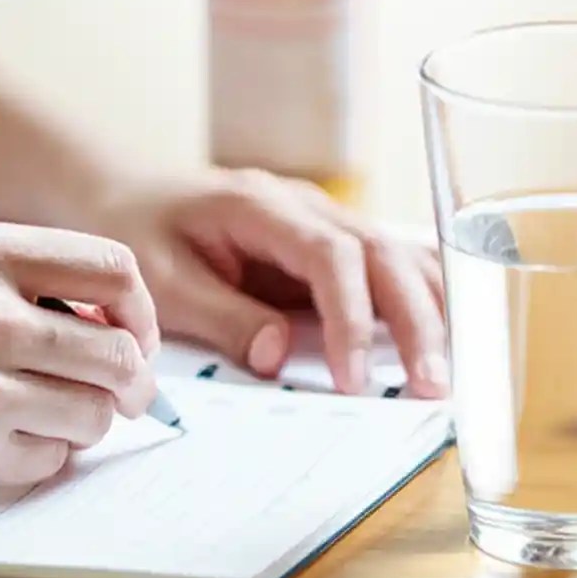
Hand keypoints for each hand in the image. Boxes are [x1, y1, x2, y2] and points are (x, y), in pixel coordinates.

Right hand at [0, 222, 158, 506]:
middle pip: (118, 353)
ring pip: (92, 416)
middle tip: (121, 396)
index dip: (138, 311)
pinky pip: (47, 463)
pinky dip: (34, 459)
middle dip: (130, 382)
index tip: (129, 334)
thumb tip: (105, 324)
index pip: (113, 269)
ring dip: (79, 424)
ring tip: (35, 418)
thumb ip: (14, 285)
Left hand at [82, 168, 447, 397]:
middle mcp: (306, 204)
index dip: (352, 318)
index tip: (354, 379)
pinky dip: (422, 294)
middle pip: (382, 253)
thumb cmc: (137, 230)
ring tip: (452, 370)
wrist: (124, 191)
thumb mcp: (160, 280)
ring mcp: (324, 217)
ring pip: (399, 253)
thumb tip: (279, 357)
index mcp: (261, 206)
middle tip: (431, 386)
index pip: (332, 256)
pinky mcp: (330, 239)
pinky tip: (449, 331)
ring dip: (431, 309)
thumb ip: (221, 316)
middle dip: (414, 319)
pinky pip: (389, 262)